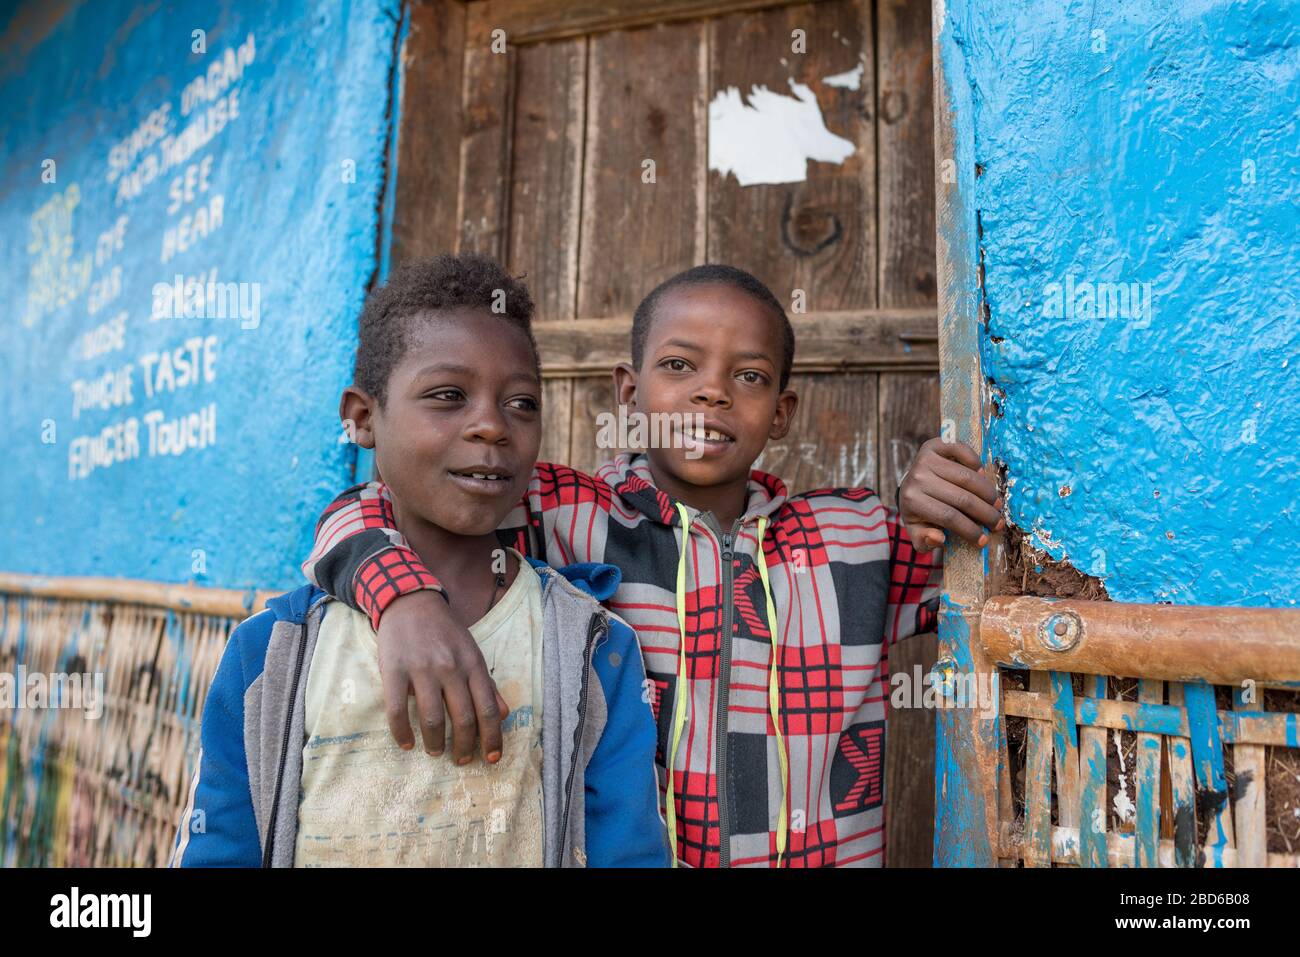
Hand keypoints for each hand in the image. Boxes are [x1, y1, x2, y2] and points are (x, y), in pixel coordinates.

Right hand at [375, 590, 510, 763]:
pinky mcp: (394, 670)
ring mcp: (422, 669)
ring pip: (432, 718)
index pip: (487, 709)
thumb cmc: (445, 631)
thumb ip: (487, 684)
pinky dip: (402, 732)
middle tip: (461, 760)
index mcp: (473, 664)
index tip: (491, 759)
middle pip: (462, 718)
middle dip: (464, 747)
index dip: (491, 738)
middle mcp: (451, 668)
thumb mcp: (473, 652)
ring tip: (436, 752)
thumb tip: (503, 715)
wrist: (411, 601)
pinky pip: (397, 710)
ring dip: (435, 743)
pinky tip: (407, 743)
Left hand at [898, 438, 1004, 551]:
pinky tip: (982, 476)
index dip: (970, 530)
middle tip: (998, 523)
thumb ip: (924, 541)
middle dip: (985, 514)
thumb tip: (939, 538)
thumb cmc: (918, 512)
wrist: (909, 485)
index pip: (948, 517)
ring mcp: (924, 460)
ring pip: (966, 477)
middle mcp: (917, 478)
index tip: (984, 540)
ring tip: (996, 504)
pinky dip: (975, 462)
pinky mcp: (933, 445)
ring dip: (987, 493)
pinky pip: (961, 450)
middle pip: (961, 498)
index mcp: (911, 501)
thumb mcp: (916, 532)